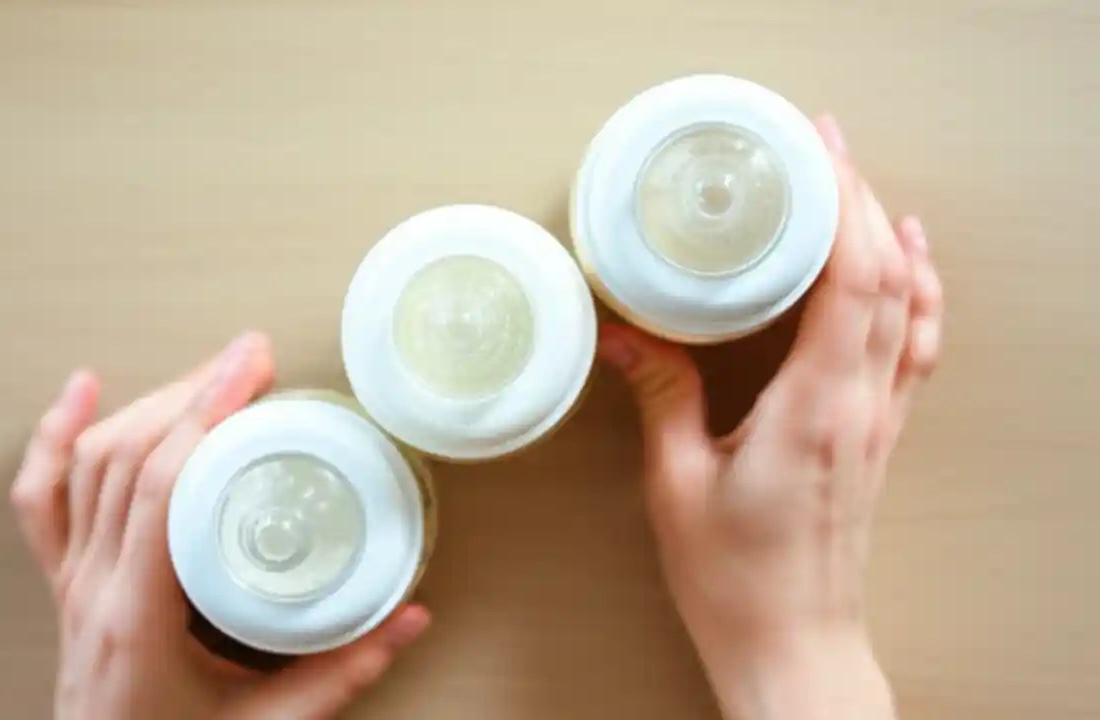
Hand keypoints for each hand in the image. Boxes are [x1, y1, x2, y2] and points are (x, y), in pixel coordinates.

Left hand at [11, 333, 430, 719]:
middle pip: (127, 458)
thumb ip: (339, 675)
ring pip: (88, 464)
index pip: (162, 488)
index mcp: (137, 615)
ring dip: (148, 405)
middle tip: (251, 359)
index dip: (206, 416)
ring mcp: (73, 581)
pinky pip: (42, 497)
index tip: (251, 372)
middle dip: (192, 392)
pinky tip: (81, 391)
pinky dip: (55, 436)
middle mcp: (93, 587)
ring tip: (206, 374)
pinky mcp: (67, 581)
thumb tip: (408, 620)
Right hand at [598, 116, 942, 719]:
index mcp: (813, 410)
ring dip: (889, 234)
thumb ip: (660, 396)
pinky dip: (918, 289)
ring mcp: (879, 419)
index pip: (850, 283)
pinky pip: (916, 343)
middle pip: (887, 276)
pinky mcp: (878, 434)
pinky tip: (907, 259)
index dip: (841, 205)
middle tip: (818, 144)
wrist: (794, 643)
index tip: (815, 150)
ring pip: (912, 304)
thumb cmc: (736, 579)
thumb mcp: (678, 483)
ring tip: (854, 183)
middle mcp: (861, 406)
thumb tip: (624, 332)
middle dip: (857, 197)